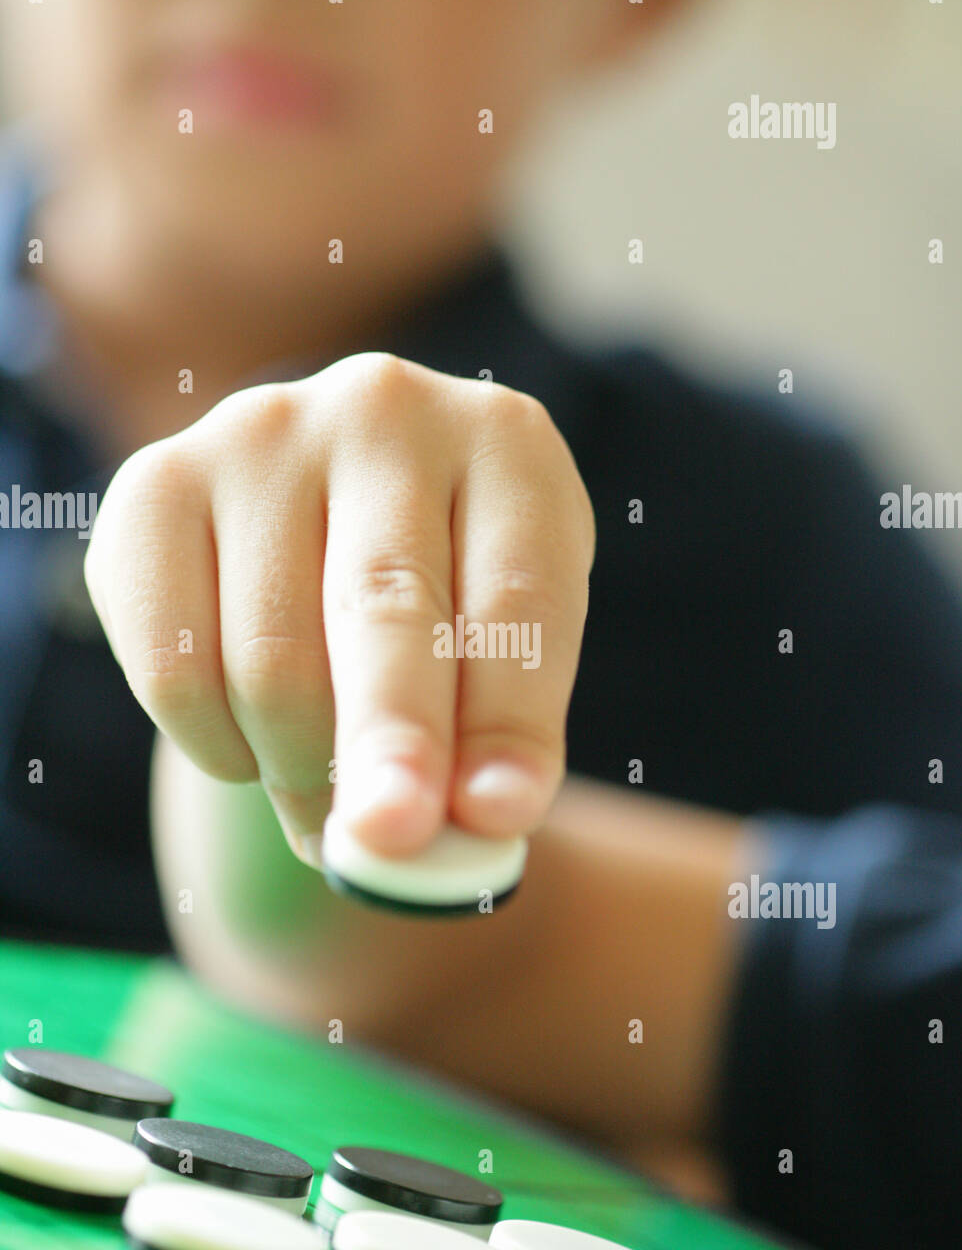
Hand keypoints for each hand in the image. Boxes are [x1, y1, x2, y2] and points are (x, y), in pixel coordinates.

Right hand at [85, 354, 594, 864]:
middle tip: (389, 838)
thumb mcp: (503, 651)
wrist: (328, 525)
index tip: (496, 815)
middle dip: (390, 740)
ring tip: (331, 811)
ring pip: (272, 658)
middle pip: (384, 605)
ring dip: (303, 773)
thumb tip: (478, 823)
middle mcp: (384, 411)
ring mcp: (260, 435)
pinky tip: (255, 748)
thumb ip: (498, 733)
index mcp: (505, 444)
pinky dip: (218, 747)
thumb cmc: (444, 603)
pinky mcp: (156, 485)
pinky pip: (172, 664)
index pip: (518, 595)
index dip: (508, 716)